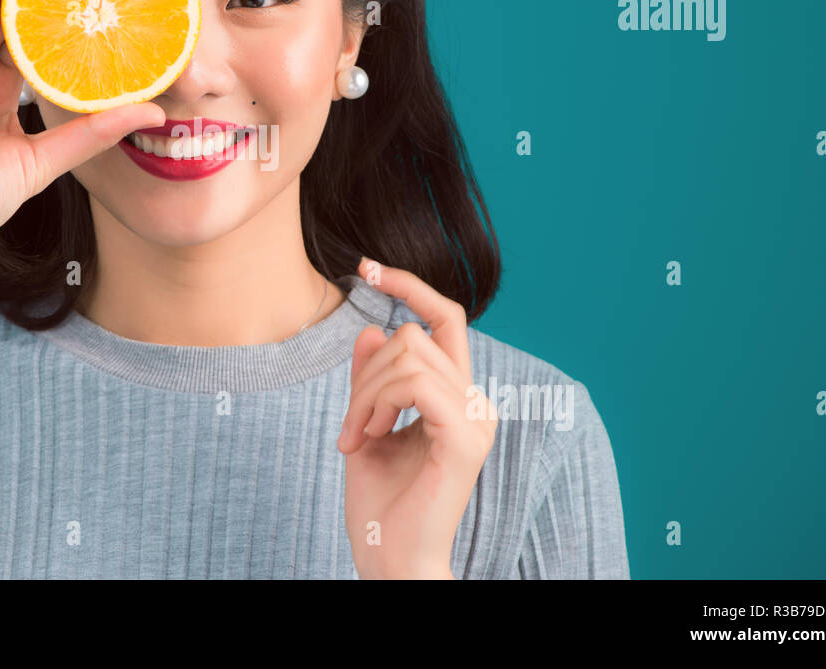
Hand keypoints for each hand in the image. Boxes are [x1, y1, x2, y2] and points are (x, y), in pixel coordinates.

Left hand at [339, 257, 498, 578]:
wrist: (389, 559)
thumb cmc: (380, 505)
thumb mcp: (365, 425)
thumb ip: (371, 380)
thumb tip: (373, 328)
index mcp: (457, 397)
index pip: (445, 318)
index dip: (409, 286)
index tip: (367, 267)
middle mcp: (476, 402)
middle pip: (414, 335)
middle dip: (366, 372)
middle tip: (349, 425)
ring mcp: (475, 418)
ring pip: (408, 354)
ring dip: (365, 393)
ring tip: (356, 437)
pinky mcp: (464, 437)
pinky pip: (415, 383)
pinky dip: (378, 403)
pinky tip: (368, 438)